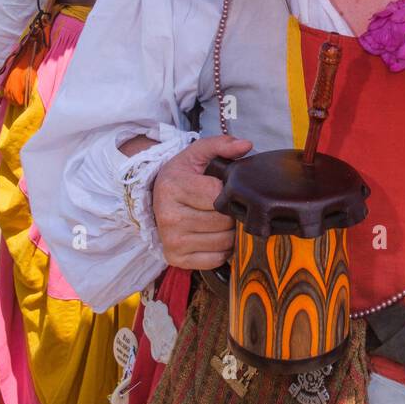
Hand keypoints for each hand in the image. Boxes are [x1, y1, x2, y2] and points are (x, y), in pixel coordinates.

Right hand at [151, 135, 250, 269]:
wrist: (157, 200)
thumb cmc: (183, 176)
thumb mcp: (197, 154)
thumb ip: (222, 144)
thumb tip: (246, 144)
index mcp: (173, 187)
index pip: (218, 196)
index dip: (230, 194)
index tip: (225, 189)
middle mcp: (168, 216)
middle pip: (223, 221)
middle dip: (231, 213)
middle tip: (225, 206)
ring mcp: (171, 240)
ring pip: (223, 241)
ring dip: (229, 232)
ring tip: (220, 220)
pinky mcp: (175, 259)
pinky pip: (216, 259)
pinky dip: (221, 249)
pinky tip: (213, 235)